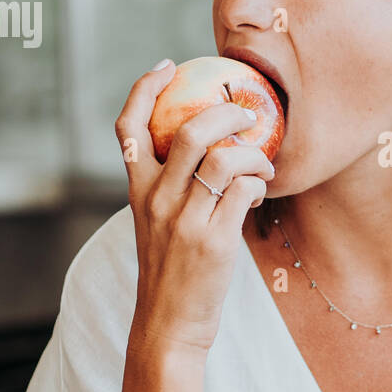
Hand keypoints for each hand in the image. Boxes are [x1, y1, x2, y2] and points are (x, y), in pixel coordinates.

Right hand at [115, 59, 275, 357]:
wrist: (168, 325)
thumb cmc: (170, 272)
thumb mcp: (156, 224)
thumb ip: (172, 188)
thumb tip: (212, 149)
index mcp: (137, 191)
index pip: (128, 128)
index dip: (145, 88)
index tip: (168, 66)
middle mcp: (157, 200)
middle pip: (189, 132)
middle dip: (226, 112)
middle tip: (248, 114)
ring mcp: (184, 219)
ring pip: (223, 159)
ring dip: (254, 153)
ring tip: (263, 161)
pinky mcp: (214, 240)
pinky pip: (245, 190)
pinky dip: (259, 184)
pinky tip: (259, 194)